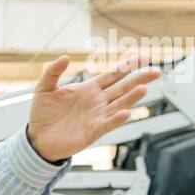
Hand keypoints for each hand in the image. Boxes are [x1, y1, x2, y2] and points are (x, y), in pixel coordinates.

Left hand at [27, 53, 161, 161]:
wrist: (37, 138)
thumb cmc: (42, 113)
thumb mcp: (44, 88)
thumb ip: (52, 72)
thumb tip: (65, 57)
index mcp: (90, 88)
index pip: (114, 74)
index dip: (129, 65)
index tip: (145, 56)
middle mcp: (98, 101)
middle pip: (123, 88)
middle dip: (139, 80)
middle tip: (157, 71)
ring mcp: (97, 116)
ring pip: (119, 105)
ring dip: (131, 98)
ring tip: (144, 89)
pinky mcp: (92, 132)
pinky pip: (107, 124)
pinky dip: (116, 119)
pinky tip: (126, 113)